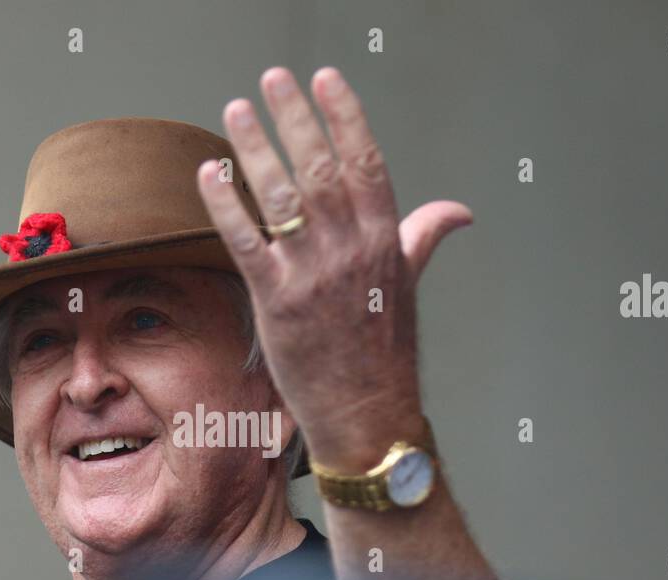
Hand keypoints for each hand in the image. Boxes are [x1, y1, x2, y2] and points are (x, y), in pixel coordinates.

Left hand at [197, 66, 471, 467]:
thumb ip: (422, 238)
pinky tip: (209, 172)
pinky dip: (226, 204)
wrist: (366, 413)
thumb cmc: (384, 351)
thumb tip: (458, 212)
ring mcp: (312, 276)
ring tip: (237, 109)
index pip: (366, 162)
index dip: (344, 116)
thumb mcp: (408, 287)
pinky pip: (247, 242)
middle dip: (295, 117)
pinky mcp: (276, 302)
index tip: (326, 79)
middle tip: (274, 79)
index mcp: (384, 242)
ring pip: (281, 197)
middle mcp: (350, 251)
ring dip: (256, 148)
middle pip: (320, 168)